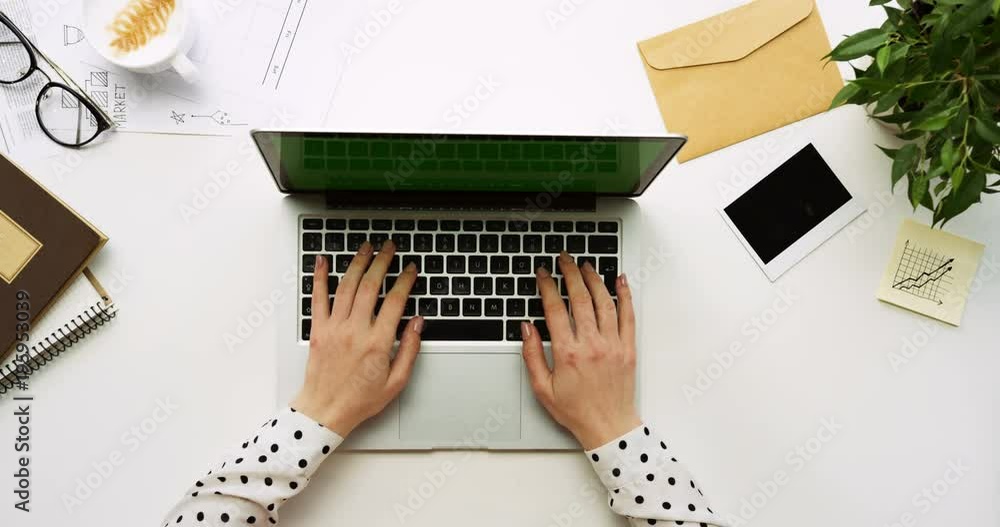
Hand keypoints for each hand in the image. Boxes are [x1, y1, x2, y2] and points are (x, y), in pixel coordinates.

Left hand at [292, 240, 423, 436]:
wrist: (325, 411)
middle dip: (382, 262)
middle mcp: (355, 331)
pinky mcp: (318, 330)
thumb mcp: (396, 381)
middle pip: (370, 286)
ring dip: (357, 263)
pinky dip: (319, 277)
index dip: (405, 281)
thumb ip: (409, 349)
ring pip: (346, 286)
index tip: (410, 270)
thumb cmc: (360, 399)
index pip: (395, 301)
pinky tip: (323, 262)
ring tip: (366, 248)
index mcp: (377, 343)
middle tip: (389, 248)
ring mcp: (334, 328)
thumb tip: (418, 323)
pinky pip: (318, 298)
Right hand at [521, 252, 639, 449]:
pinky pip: (628, 315)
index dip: (547, 286)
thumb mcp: (542, 388)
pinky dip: (624, 295)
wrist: (608, 427)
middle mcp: (592, 345)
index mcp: (568, 353)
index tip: (542, 274)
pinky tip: (620, 280)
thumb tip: (527, 328)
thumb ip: (532, 355)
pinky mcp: (628, 348)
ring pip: (604, 302)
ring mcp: (613, 344)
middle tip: (564, 259)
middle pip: (580, 299)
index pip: (555, 309)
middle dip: (570, 273)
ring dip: (594, 279)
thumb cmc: (576, 410)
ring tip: (586, 265)